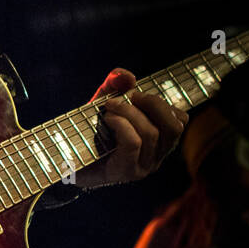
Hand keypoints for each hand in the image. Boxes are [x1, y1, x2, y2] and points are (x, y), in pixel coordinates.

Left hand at [75, 68, 188, 187]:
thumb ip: (115, 84)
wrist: (68, 158)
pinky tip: (107, 119)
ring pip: (151, 133)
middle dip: (153, 104)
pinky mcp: (127, 172)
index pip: (181, 120)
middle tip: (130, 96)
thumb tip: (128, 75)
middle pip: (174, 127)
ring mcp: (144, 167)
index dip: (163, 103)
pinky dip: (121, 124)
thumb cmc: (90, 130)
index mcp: (160, 141)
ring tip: (110, 107)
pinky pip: (133, 142)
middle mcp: (157, 157)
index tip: (138, 95)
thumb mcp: (105, 102)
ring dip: (129, 112)